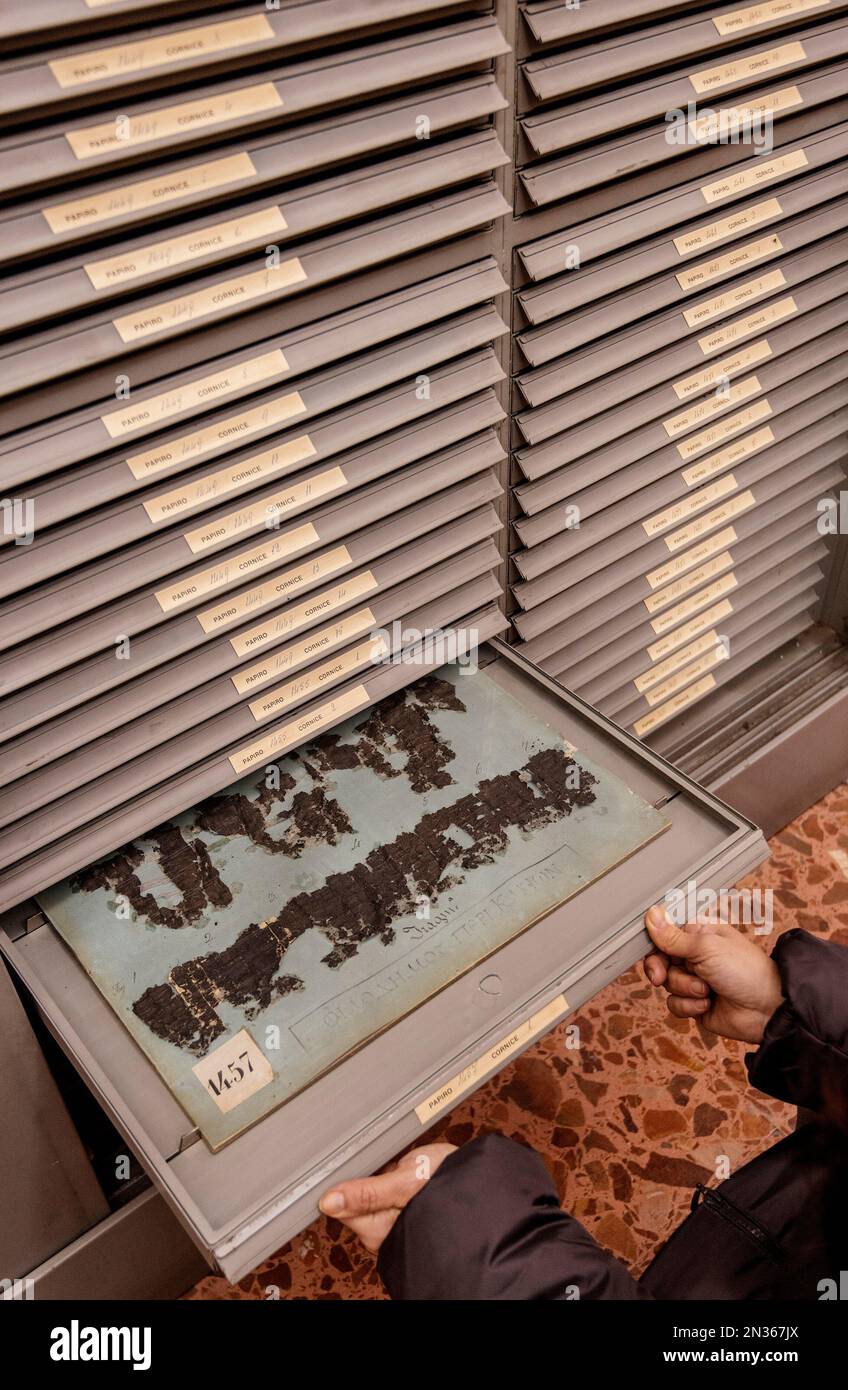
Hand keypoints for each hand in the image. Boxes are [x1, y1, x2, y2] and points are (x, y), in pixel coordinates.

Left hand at [318, 1143, 455, 1253]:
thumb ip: (367, 1193)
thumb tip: (328, 1202)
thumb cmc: (450, 1182)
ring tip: (399, 1168)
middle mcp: (381, 1234)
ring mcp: (391, 1226)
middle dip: (365, 1180)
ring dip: (378, 1180)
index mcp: (377, 1230)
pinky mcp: (400, 1214)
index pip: (340, 1206)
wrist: (479, 1181)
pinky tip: (403, 1173)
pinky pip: (382, 1196)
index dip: (344, 1182)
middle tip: (387, 1164)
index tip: (354, 1164)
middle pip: (353, 1203)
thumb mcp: (406, 1181)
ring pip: (368, 1198)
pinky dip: (388, 1182)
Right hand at [643, 906, 784, 1043]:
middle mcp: (695, 956)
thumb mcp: (706, 947)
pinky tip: (708, 1003)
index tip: (653, 950)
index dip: (655, 943)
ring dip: (684, 988)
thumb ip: (673, 936)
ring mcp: (695, 980)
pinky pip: (674, 1004)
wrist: (766, 1008)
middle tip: (660, 976)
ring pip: (667, 983)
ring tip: (707, 989)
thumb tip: (651, 914)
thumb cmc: (746, 970)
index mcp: (699, 934)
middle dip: (661, 969)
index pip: (665, 933)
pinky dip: (689, 1005)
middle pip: (659, 960)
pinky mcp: (696, 1003)